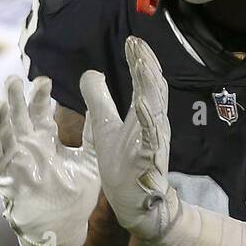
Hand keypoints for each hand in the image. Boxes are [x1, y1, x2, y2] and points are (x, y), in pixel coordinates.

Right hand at [0, 75, 100, 245]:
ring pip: (1, 134)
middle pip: (17, 116)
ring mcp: (14, 161)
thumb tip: (101, 104)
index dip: (40, 96)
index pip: (39, 111)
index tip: (45, 80)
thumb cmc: (77, 196)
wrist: (66, 228)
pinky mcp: (6, 178)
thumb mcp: (90, 160)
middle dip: (13, 99)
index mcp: (45, 140)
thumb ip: (94, 134)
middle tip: (13, 79)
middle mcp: (27, 146)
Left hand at [80, 38, 179, 242]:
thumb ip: (99, 100)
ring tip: (142, 63)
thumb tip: (90, 72)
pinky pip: (150, 138)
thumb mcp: (105, 128)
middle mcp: (154, 125)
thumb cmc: (125, 166)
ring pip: (155, 109)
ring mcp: (154, 142)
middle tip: (137, 43)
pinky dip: (148, 120)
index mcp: (144, 116)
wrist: (138, 204)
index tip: (132, 41)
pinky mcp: (150, 160)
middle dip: (146, 66)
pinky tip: (143, 104)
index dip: (140, 62)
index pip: (144, 83)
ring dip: (149, 86)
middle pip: (154, 90)